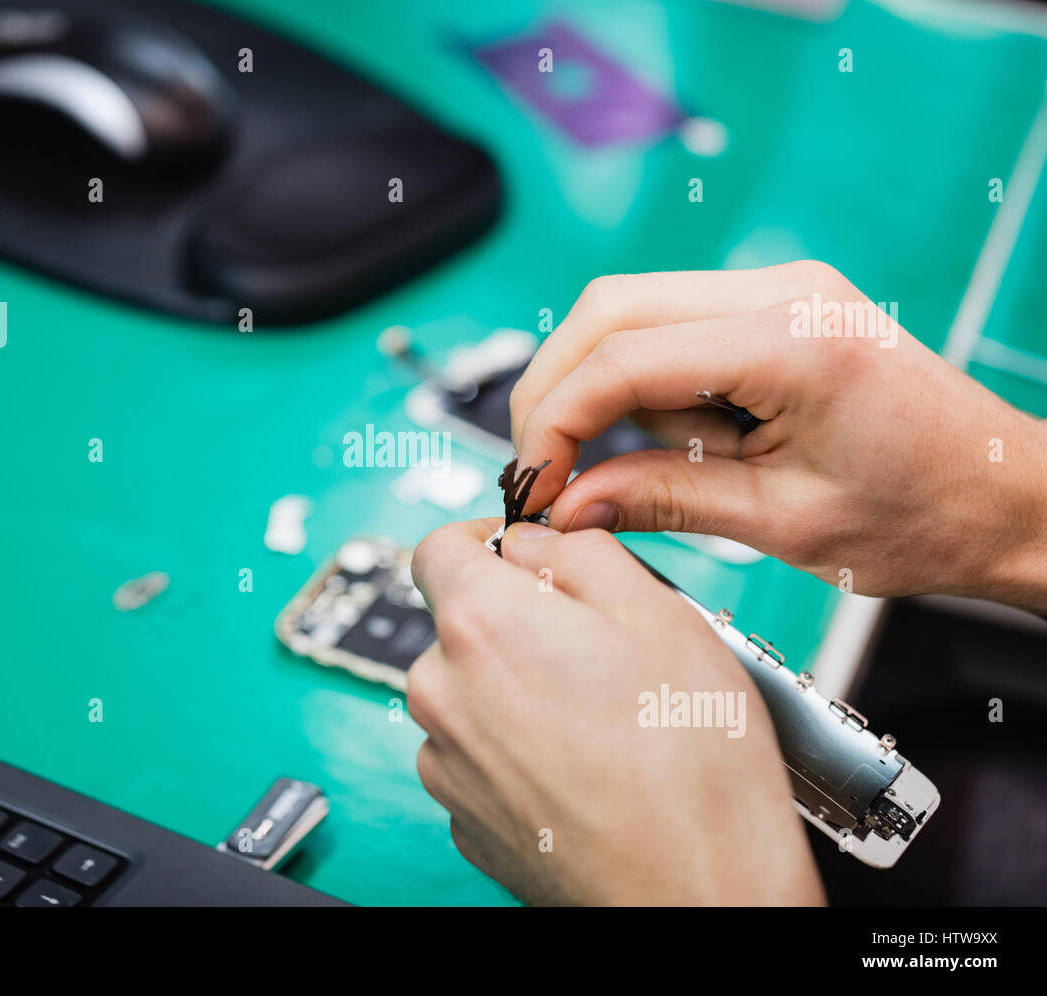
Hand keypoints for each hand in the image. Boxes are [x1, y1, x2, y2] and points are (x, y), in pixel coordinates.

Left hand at [408, 518, 825, 905]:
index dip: (489, 541)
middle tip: (600, 651)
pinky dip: (519, 748)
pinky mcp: (464, 818)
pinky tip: (584, 768)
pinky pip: (480, 754)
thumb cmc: (692, 765)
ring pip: (472, 691)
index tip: (530, 558)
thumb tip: (532, 540)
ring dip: (519, 688)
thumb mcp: (659, 611)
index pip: (440, 547)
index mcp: (480, 624)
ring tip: (603, 720)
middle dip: (519, 620)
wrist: (695, 895)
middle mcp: (442, 692)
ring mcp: (447, 763)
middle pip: (460, 623)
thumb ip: (576, 551)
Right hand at [509, 261, 1046, 609]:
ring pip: (630, 310)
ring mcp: (780, 289)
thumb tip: (569, 504)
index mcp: (792, 342)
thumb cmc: (924, 513)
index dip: (555, 421)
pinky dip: (641, 382)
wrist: (1005, 494)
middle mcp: (783, 291)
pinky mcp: (775, 307)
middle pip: (609, 309)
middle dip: (556, 390)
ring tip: (653, 465)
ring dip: (604, 388)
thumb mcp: (781, 523)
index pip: (623, 358)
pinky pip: (669, 326)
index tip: (533, 482)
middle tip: (542, 468)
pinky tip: (676, 440)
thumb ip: (661, 502)